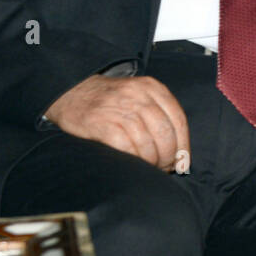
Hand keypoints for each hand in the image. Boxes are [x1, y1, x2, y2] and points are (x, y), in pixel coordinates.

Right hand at [44, 75, 189, 169]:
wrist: (71, 92)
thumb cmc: (111, 101)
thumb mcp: (139, 95)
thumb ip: (159, 114)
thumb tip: (179, 151)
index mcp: (152, 87)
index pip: (178, 120)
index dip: (183, 145)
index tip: (182, 162)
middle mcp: (138, 95)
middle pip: (165, 134)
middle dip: (168, 157)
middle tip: (164, 168)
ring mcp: (119, 108)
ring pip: (148, 143)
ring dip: (151, 162)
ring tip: (149, 168)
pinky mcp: (101, 123)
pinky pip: (126, 148)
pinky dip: (133, 160)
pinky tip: (133, 165)